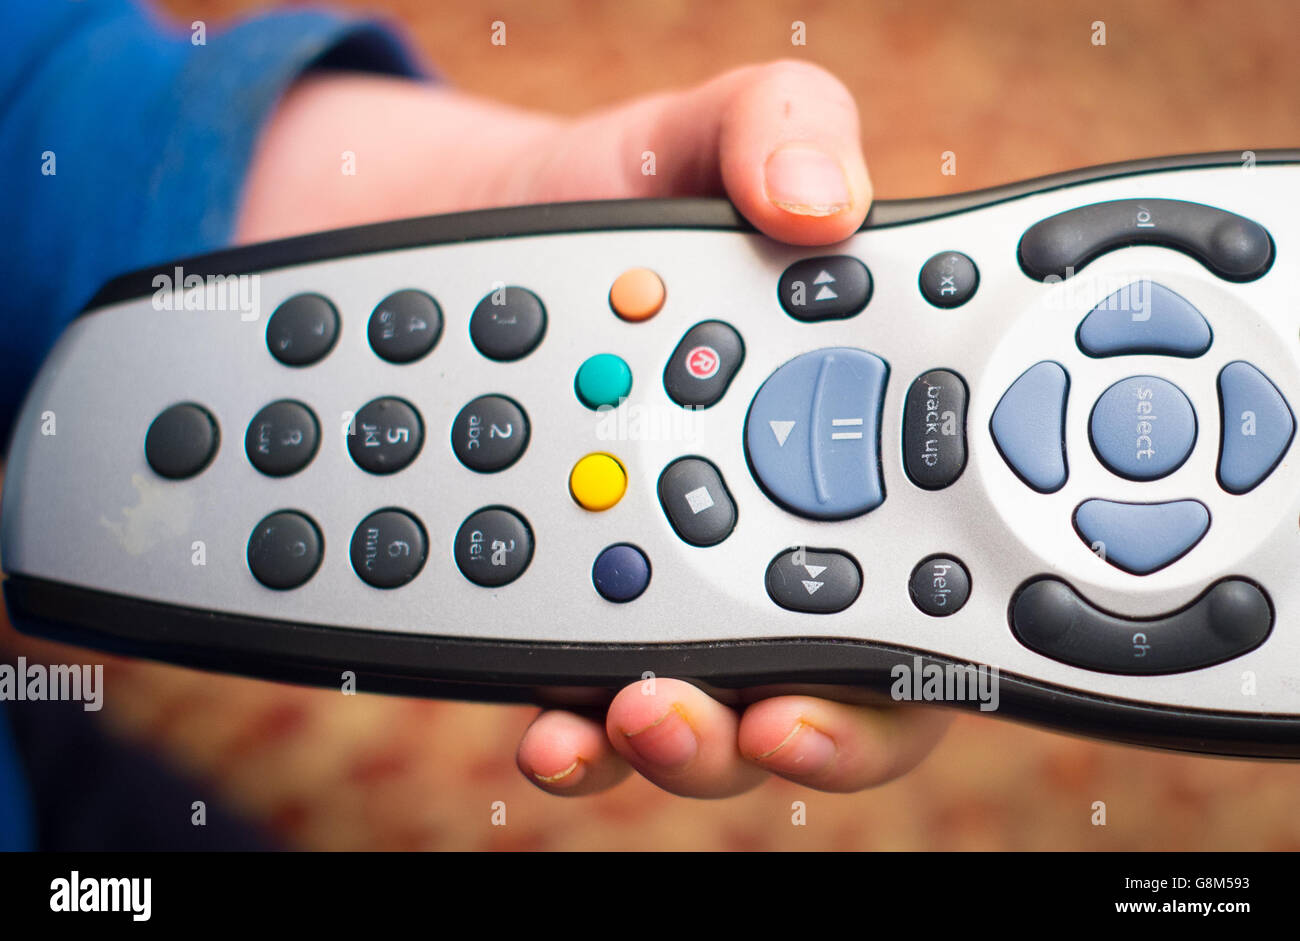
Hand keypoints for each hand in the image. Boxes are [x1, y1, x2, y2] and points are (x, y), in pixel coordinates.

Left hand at [238, 60, 950, 796]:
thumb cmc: (612, 197)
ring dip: (690, 745)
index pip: (932, 562)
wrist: (466, 244)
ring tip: (632, 716)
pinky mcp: (566, 619)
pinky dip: (575, 736)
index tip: (891, 648)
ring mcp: (665, 590)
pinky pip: (584, 707)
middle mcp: (767, 538)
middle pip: (833, 684)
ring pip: (714, 720)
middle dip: (810, 726)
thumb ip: (778, 128)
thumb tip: (819, 200)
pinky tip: (546, 718)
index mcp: (840, 439)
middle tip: (765, 713)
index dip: (940, 632)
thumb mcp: (697, 135)